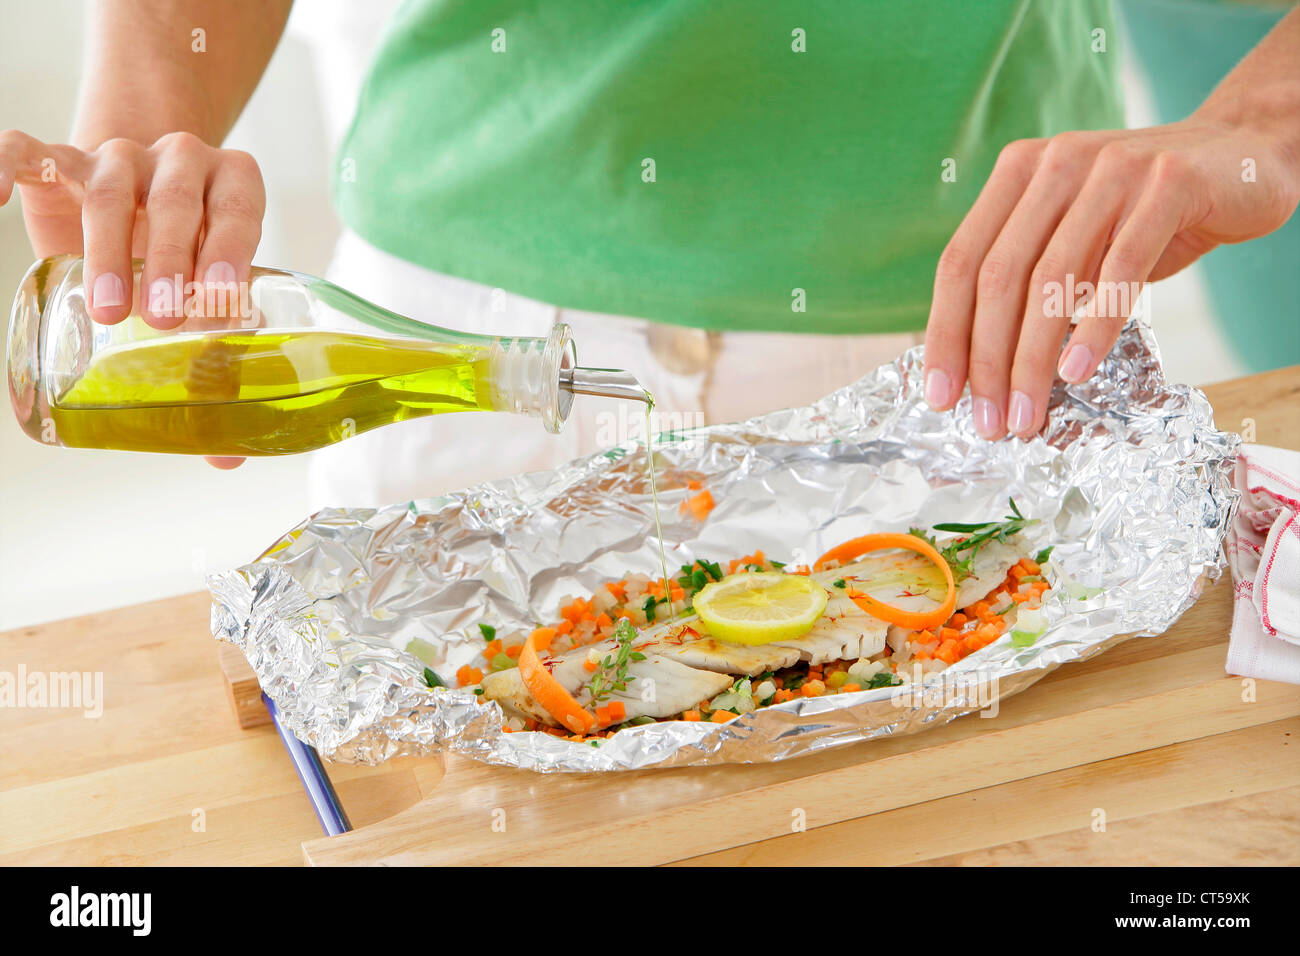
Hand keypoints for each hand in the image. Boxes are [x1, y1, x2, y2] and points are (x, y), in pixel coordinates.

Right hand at [0, 130, 265, 468]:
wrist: (142, 196)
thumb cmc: (188, 258)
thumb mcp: (211, 297)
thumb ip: (223, 362)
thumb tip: (226, 456)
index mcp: (234, 186)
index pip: (239, 212)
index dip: (233, 251)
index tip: (223, 298)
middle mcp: (184, 161)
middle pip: (177, 204)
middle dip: (170, 261)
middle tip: (164, 319)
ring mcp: (123, 158)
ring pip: (112, 192)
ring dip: (110, 250)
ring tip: (111, 311)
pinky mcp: (65, 161)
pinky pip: (29, 152)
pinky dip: (9, 165)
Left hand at [922, 114, 1299, 439]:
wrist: (1241, 159)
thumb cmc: (1144, 216)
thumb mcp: (1073, 238)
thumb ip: (1027, 279)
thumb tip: (979, 369)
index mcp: (1017, 174)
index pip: (961, 263)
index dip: (945, 334)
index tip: (940, 397)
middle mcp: (1055, 164)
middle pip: (1000, 277)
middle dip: (988, 361)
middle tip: (991, 423)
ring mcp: (1112, 168)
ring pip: (1053, 279)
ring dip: (1034, 360)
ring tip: (1028, 415)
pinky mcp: (1169, 184)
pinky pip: (1121, 269)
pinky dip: (1094, 327)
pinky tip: (1076, 371)